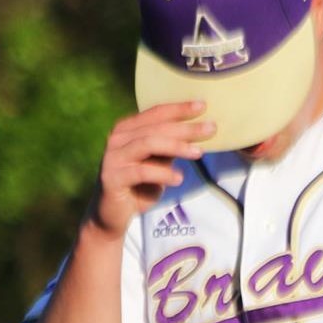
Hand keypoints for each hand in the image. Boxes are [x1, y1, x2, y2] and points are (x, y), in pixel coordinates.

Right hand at [91, 101, 213, 235]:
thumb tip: (199, 132)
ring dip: (176, 146)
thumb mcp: (158, 164)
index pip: (155, 113)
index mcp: (127, 129)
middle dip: (185, 127)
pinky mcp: (112, 178)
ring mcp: (112, 158)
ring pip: (148, 143)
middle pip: (155, 127)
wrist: (113, 217)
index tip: (203, 105)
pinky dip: (163, 173)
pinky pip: (141, 171)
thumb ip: (170, 148)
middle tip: (210, 128)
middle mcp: (117, 139)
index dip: (179, 108)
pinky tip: (179, 178)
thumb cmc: (139, 187)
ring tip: (198, 153)